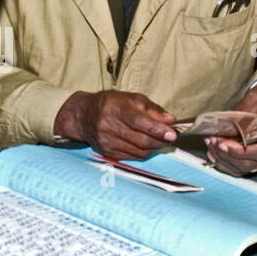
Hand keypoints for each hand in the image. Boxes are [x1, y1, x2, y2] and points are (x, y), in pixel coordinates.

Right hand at [54, 90, 177, 159]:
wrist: (83, 116)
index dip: (157, 129)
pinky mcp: (107, 153)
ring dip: (155, 147)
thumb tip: (171, 121)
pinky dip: (145, 152)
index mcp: (114, 107)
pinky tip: (149, 146)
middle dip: (160, 140)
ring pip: (139, 151)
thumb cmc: (111, 104)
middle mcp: (107, 126)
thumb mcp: (131, 98)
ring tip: (162, 140)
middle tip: (172, 137)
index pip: (138, 121)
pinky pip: (133, 157)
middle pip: (140, 139)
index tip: (172, 133)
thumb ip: (152, 109)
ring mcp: (106, 142)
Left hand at [204, 80, 256, 176]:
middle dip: (227, 155)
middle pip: (251, 163)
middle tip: (212, 141)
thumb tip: (224, 126)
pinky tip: (214, 153)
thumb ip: (243, 113)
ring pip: (244, 168)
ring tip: (211, 144)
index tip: (222, 143)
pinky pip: (242, 168)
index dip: (240, 151)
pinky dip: (227, 163)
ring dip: (224, 159)